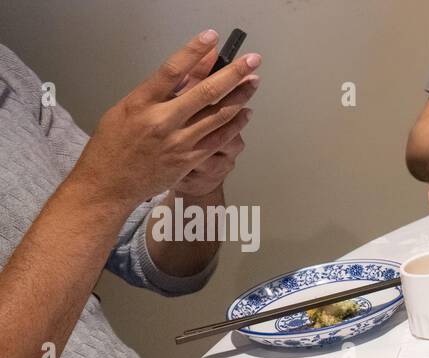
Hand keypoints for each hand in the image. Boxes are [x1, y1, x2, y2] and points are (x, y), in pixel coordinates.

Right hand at [70, 30, 259, 207]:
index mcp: (141, 102)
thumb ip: (159, 89)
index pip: (172, 70)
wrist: (109, 183)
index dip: (194, 51)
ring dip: (240, 97)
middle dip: (233, 74)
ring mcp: (178, 142)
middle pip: (205, 92)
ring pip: (218, 115)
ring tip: (253, 82)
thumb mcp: (128, 107)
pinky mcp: (189, 159)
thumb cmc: (115, 143)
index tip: (212, 37)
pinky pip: (219, 139)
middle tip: (252, 61)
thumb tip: (186, 68)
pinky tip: (245, 113)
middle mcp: (161, 121)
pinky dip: (235, 124)